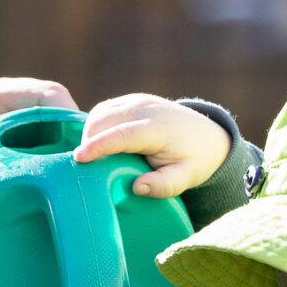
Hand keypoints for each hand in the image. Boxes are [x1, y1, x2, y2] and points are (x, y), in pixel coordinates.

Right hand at [72, 94, 232, 197]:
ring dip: (91, 134)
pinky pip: (104, 110)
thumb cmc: (195, 160)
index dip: (99, 145)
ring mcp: (137, 101)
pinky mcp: (131, 100)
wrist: (207, 136)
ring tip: (96, 159)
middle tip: (87, 168)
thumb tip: (137, 187)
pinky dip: (96, 126)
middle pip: (104, 121)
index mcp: (158, 129)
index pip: (123, 134)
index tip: (79, 158)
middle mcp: (145, 109)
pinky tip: (102, 144)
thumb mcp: (186, 178)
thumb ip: (164, 185)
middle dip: (89, 142)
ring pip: (100, 113)